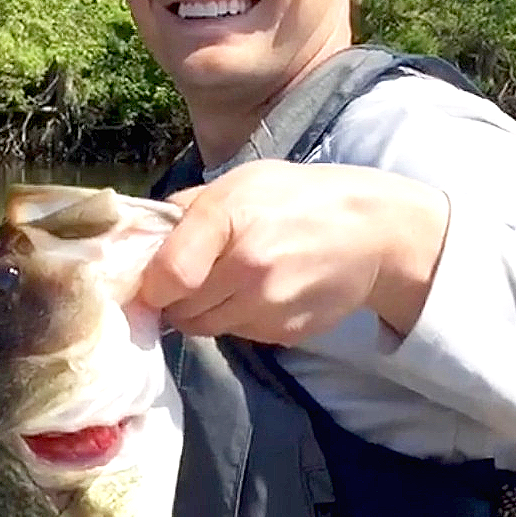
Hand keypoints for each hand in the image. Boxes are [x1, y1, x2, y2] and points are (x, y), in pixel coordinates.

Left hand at [139, 159, 448, 343]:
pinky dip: (238, 319)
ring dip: (206, 310)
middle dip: (178, 297)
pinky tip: (261, 292)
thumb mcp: (242, 182)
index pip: (165, 278)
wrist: (375, 234)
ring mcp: (268, 307)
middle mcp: (248, 269)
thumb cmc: (300, 199)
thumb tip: (140, 236)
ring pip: (206, 328)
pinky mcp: (284, 334)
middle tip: (193, 276)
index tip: (153, 278)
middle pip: (180, 310)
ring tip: (230, 281)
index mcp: (229, 220)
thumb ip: (187, 208)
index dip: (150, 283)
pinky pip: (239, 334)